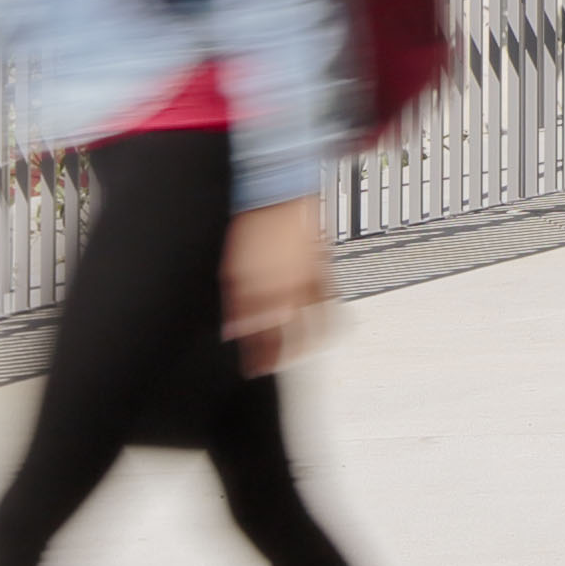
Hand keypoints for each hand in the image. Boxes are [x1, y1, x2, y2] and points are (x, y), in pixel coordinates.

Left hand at [225, 196, 331, 373]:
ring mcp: (305, 282)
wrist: (280, 196)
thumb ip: (235, 305)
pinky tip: (329, 330)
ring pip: (311, 324)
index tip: (255, 370)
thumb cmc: (255, 230)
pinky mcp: (322, 272)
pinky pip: (330, 303)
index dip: (256, 356)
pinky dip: (332, 321)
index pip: (257, 335)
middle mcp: (283, 290)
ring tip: (302, 355)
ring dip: (306, 344)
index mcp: (258, 291)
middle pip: (284, 335)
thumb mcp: (233, 270)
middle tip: (277, 367)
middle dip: (280, 357)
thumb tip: (234, 332)